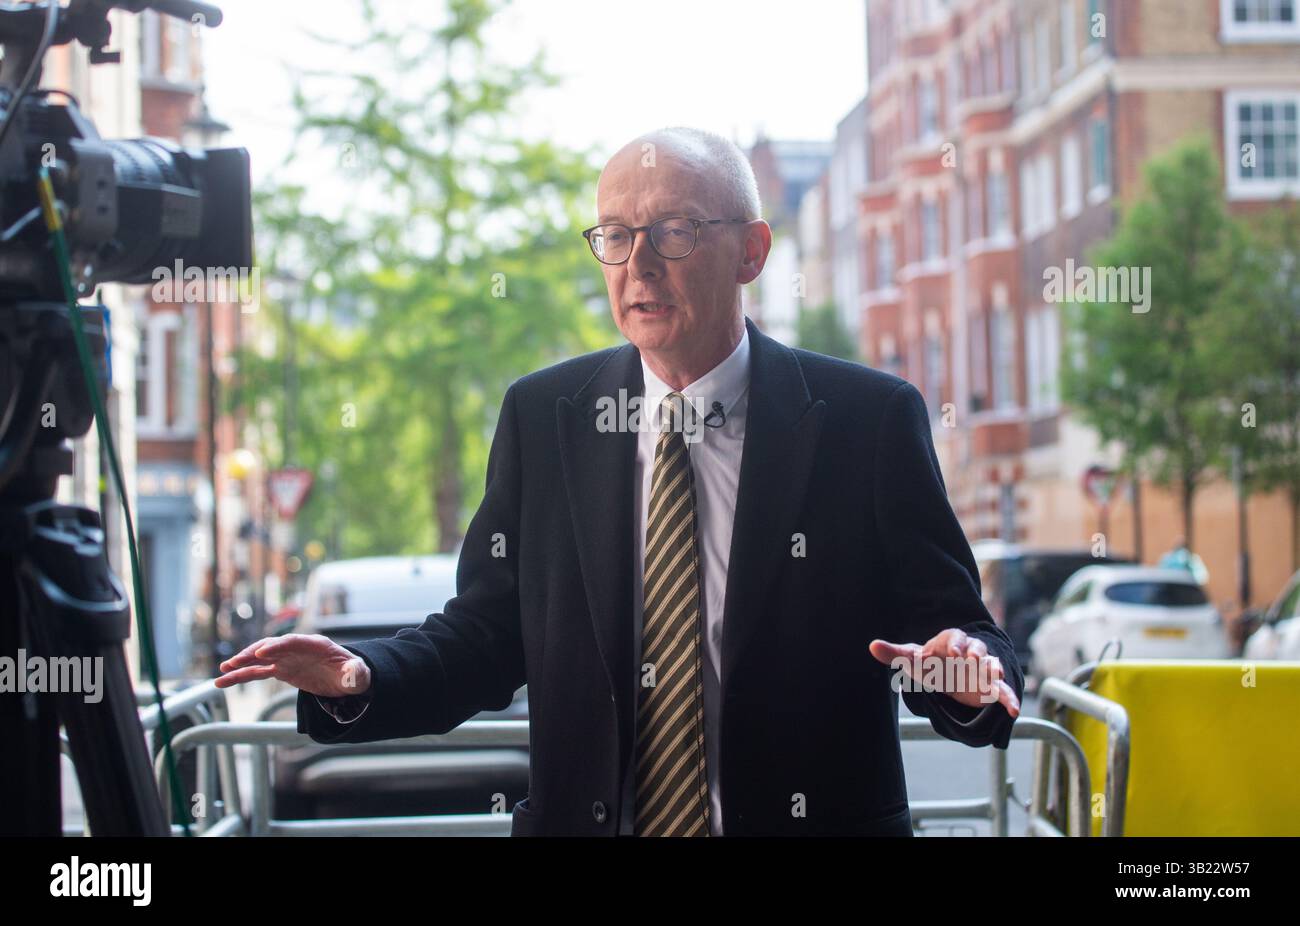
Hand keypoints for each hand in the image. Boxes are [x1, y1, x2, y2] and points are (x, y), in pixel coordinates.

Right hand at [215, 633, 371, 698]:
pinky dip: (241, 676)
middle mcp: (297, 648)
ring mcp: (287, 659)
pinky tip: (223, 681)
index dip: (277, 646)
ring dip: (241, 665)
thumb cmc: (354, 674)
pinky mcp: (281, 670)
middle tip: (235, 662)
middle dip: (253, 653)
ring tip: (222, 672)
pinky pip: (257, 672)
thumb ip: (354, 672)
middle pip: (272, 647)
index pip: (293, 642)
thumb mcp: (358, 674)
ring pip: (259, 660)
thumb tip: (353, 672)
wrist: (348, 679)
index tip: (262, 654)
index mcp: (316, 644)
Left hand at [869, 628, 1019, 718]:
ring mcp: (982, 669)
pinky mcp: (991, 687)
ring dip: (994, 669)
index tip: (952, 651)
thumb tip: (872, 646)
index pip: (953, 637)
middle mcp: (969, 652)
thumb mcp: (912, 660)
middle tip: (974, 659)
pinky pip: (1002, 691)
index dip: (953, 643)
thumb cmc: (930, 663)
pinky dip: (1009, 698)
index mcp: (949, 642)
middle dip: (976, 653)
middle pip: (976, 648)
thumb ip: (894, 654)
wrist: (949, 675)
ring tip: (997, 675)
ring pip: (992, 665)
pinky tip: (1014, 710)